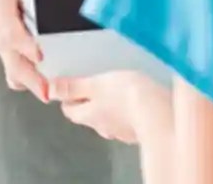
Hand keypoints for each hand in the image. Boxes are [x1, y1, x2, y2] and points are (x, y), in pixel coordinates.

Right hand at [0, 0, 64, 102]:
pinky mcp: (15, 56)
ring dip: (33, 86)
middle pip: (12, 61)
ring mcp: (8, 48)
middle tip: (48, 91)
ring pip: (15, 73)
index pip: (11, 31)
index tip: (38, 55)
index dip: (23, 44)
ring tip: (51, 96)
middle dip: (29, 77)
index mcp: (4, 10)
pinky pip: (20, 75)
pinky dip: (33, 85)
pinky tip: (52, 90)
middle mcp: (4, 34)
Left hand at [52, 71, 172, 144]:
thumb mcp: (98, 84)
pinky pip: (127, 119)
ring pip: (108, 116)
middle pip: (88, 114)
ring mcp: (121, 130)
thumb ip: (74, 86)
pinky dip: (127, 110)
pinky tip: (136, 99)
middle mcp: (103, 127)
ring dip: (110, 104)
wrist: (162, 114)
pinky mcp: (139, 129)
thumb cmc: (130, 96)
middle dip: (89, 100)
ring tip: (119, 87)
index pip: (69, 110)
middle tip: (96, 82)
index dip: (68, 97)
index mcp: (88, 115)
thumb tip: (49, 90)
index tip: (72, 84)